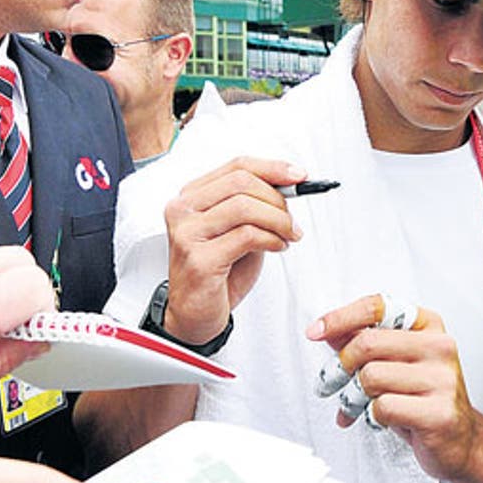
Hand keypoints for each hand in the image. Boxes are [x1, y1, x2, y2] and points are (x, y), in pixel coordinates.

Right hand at [162, 157, 304, 343]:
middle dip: (277, 199)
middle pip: (241, 183)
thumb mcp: (238, 229)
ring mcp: (187, 234)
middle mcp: (183, 210)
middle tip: (292, 221)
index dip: (272, 168)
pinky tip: (278, 247)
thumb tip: (290, 183)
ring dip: (278, 221)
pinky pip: (247, 236)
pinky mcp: (199, 259)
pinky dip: (272, 239)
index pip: (236, 166)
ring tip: (288, 236)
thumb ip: (255, 205)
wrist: (195, 315)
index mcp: (191, 197)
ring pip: (245, 207)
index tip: (299, 176)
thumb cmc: (217, 272)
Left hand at [307, 294, 482, 481]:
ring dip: (355, 396)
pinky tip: (382, 420)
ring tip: (362, 405)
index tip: (316, 331)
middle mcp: (439, 346)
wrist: (461, 441)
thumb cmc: (425, 398)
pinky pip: (383, 407)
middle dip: (341, 366)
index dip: (340, 317)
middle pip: (367, 343)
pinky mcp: (438, 412)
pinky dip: (372, 416)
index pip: (377, 306)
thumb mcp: (395, 362)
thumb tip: (328, 331)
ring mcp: (442, 379)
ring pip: (371, 377)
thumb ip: (364, 342)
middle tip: (334, 382)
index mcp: (428, 325)